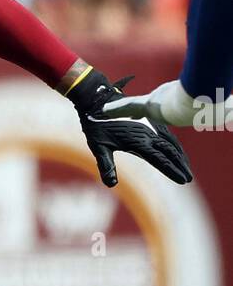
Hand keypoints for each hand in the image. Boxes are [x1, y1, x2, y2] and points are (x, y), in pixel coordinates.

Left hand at [67, 69, 191, 187]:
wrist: (97, 101)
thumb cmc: (96, 126)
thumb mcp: (98, 147)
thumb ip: (106, 165)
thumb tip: (111, 184)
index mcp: (138, 142)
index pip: (159, 159)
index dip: (172, 170)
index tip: (183, 180)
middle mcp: (148, 134)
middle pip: (169, 152)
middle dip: (180, 165)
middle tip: (188, 178)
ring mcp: (150, 127)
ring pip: (171, 143)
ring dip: (180, 156)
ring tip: (186, 168)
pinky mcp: (150, 122)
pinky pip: (167, 135)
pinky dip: (174, 145)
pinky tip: (177, 151)